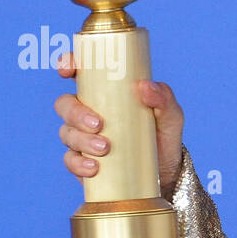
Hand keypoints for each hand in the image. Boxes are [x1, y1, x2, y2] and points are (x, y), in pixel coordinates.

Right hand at [54, 51, 184, 200]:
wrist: (166, 171)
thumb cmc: (164, 135)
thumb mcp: (171, 115)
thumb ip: (163, 98)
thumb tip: (145, 86)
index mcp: (106, 93)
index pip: (80, 74)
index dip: (68, 66)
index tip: (67, 70)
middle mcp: (88, 112)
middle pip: (65, 105)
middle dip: (76, 113)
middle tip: (99, 125)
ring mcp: (83, 137)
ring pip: (67, 133)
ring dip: (82, 140)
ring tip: (105, 148)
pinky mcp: (83, 161)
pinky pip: (70, 160)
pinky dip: (78, 163)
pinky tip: (93, 168)